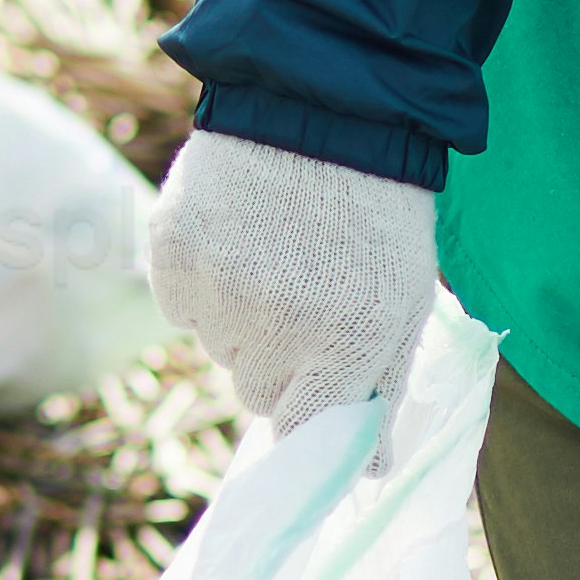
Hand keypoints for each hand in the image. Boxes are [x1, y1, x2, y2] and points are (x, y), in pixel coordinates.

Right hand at [148, 127, 441, 435]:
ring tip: (277, 256)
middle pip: (258, 394)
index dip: (306, 431)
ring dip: (243, 323)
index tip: (309, 418)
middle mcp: (278, 328)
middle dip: (281, 364)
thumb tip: (369, 473)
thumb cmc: (378, 215)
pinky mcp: (174, 258)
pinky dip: (204, 285)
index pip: (305, 433)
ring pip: (220, 350)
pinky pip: (182, 308)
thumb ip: (385, 388)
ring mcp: (220, 293)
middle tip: (308, 302)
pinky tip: (238, 238)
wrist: (323, 106)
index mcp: (348, 343)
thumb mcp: (405, 300)